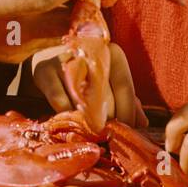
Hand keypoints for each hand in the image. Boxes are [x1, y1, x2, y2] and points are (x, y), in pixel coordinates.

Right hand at [31, 41, 147, 126]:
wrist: (49, 62)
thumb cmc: (87, 76)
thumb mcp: (110, 84)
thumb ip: (128, 101)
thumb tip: (142, 124)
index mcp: (113, 53)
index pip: (124, 87)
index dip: (127, 113)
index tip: (126, 132)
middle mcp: (91, 51)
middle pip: (105, 97)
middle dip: (107, 122)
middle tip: (106, 135)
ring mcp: (66, 59)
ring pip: (83, 101)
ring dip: (87, 122)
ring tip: (89, 131)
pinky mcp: (45, 70)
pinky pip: (61, 103)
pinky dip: (66, 116)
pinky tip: (69, 120)